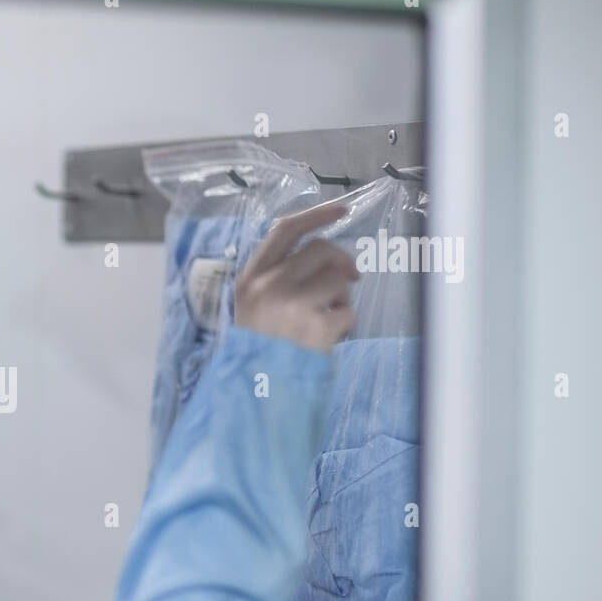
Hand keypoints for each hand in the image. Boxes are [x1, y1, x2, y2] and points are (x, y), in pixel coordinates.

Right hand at [233, 201, 358, 353]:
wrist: (255, 391)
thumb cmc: (258, 349)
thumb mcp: (252, 307)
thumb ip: (275, 278)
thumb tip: (323, 256)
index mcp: (251, 278)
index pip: (285, 229)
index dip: (316, 215)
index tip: (341, 209)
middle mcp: (270, 285)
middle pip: (320, 249)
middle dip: (341, 260)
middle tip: (350, 277)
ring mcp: (293, 304)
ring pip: (338, 278)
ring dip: (342, 295)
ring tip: (327, 317)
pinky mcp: (317, 325)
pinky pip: (348, 310)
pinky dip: (345, 322)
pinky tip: (329, 337)